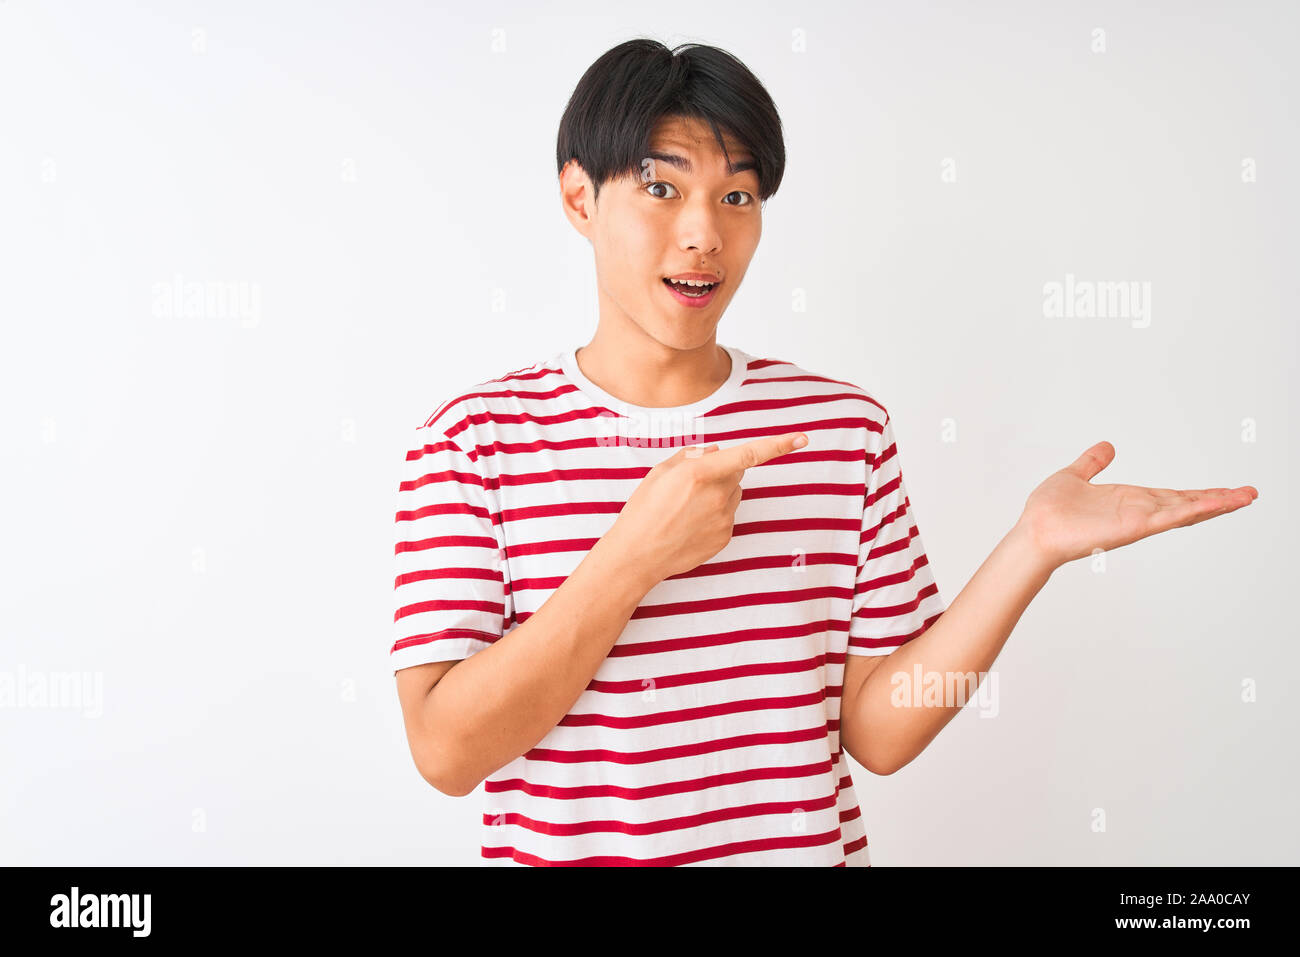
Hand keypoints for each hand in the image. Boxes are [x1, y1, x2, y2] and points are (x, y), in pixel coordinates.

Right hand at [608, 431, 808, 582]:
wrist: (637, 555)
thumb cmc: (644, 510)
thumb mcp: (660, 473)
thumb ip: (691, 456)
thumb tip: (715, 450)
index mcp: (700, 473)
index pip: (748, 454)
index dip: (777, 445)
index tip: (801, 439)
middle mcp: (718, 495)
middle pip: (736, 472)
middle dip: (722, 472)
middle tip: (690, 486)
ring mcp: (724, 518)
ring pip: (733, 495)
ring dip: (718, 494)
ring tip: (686, 509)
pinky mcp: (725, 537)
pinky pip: (728, 517)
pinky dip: (714, 516)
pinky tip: (690, 525)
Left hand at [1016, 441, 1258, 569]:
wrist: (1034, 531)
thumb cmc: (1048, 511)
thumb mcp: (1074, 476)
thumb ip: (1092, 463)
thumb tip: (1107, 446)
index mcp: (1128, 500)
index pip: (1171, 495)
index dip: (1199, 493)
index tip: (1225, 490)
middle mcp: (1138, 511)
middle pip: (1186, 503)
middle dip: (1218, 499)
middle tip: (1250, 494)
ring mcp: (1138, 520)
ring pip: (1185, 510)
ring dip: (1216, 504)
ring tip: (1245, 497)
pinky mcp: (1132, 527)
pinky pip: (1168, 517)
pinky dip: (1192, 510)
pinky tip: (1215, 505)